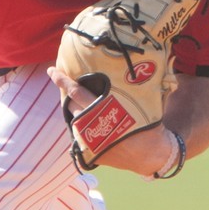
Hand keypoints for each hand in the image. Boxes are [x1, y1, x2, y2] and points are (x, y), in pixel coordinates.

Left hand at [47, 66, 178, 177]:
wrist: (150, 154)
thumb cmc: (149, 123)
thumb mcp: (141, 100)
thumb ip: (133, 83)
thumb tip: (156, 55)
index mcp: (102, 109)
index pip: (76, 90)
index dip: (62, 80)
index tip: (52, 70)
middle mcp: (92, 125)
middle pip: (70, 105)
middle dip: (66, 94)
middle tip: (62, 81)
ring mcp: (88, 140)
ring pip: (73, 120)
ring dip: (74, 110)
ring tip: (78, 102)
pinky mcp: (90, 152)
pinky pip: (79, 135)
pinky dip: (81, 126)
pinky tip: (86, 120)